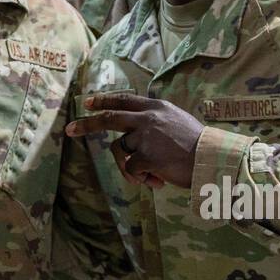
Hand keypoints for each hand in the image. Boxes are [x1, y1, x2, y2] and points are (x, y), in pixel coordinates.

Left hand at [65, 92, 204, 188]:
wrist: (211, 160)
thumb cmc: (197, 145)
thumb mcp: (177, 121)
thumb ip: (156, 121)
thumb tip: (133, 132)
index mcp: (156, 108)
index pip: (124, 100)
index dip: (104, 101)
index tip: (88, 102)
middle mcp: (148, 118)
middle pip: (108, 119)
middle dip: (86, 124)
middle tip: (69, 129)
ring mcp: (145, 137)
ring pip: (121, 152)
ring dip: (131, 167)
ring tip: (152, 175)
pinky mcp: (145, 156)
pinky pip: (131, 170)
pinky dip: (141, 178)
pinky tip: (158, 180)